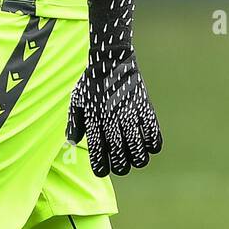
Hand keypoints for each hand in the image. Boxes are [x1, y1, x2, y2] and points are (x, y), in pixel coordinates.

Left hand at [66, 0, 162, 176]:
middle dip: (121, 167)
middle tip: (121, 162)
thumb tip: (73, 141)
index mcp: (94, 124)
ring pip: (139, 155)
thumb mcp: (76, 101)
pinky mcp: (146, 110)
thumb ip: (74, 122)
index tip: (102, 167)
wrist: (111, 59)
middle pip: (121, 162)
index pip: (99, 159)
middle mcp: (112, 124)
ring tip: (135, 153)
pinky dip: (153, 145)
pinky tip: (147, 140)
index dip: (101, 168)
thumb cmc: (91, 82)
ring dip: (138, 159)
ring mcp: (130, 117)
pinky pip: (155, 138)